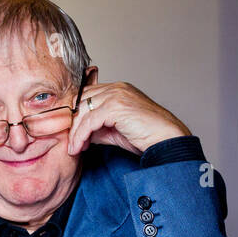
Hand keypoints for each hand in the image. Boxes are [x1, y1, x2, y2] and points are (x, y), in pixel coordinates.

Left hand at [66, 80, 189, 156]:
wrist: (167, 139)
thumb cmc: (145, 135)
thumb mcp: (114, 130)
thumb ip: (96, 127)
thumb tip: (78, 133)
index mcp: (117, 89)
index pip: (85, 95)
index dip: (75, 114)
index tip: (71, 132)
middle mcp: (115, 88)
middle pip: (80, 101)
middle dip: (72, 123)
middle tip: (70, 142)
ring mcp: (116, 95)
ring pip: (82, 111)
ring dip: (75, 132)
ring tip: (74, 148)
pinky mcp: (116, 107)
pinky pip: (89, 121)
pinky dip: (81, 136)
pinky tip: (79, 147)